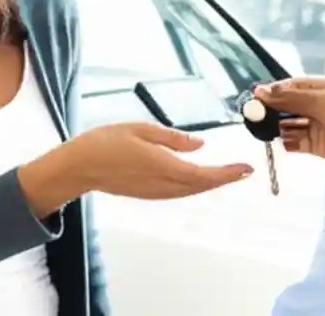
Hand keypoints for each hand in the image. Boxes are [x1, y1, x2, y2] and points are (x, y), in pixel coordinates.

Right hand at [70, 122, 253, 198]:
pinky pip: (178, 192)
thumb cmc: (105, 143)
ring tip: (228, 173)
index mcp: (162, 166)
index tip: (246, 168)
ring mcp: (155, 193)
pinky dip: (195, 185)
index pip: (203, 174)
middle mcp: (162, 184)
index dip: (227, 173)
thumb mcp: (141, 129)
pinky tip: (199, 178)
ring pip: (191, 191)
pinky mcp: (148, 195)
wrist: (79, 167)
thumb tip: (200, 144)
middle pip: (201, 186)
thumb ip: (172, 138)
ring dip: (211, 183)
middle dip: (225, 179)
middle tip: (244, 170)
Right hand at [254, 78, 324, 180]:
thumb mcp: (318, 101)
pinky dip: (284, 141)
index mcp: (318, 89)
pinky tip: (275, 140)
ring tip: (258, 127)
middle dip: (270, 109)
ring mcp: (312, 126)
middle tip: (251, 113)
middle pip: (286, 105)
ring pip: (287, 124)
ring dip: (274, 125)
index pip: (290, 87)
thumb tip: (260, 91)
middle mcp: (314, 106)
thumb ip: (289, 98)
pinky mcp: (313, 145)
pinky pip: (293, 141)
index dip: (273, 90)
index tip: (254, 95)